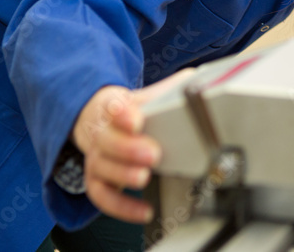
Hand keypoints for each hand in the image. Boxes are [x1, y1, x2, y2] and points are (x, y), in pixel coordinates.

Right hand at [72, 69, 194, 222]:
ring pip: (103, 168)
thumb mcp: (145, 95)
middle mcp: (100, 133)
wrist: (98, 119)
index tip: (136, 119)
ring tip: (145, 177)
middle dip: (128, 148)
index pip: (112, 107)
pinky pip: (103, 197)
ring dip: (124, 175)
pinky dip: (122, 207)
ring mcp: (96, 158)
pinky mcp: (97, 180)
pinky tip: (144, 211)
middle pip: (106, 140)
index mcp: (112, 108)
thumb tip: (197, 82)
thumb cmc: (129, 109)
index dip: (122, 114)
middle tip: (153, 154)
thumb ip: (169, 90)